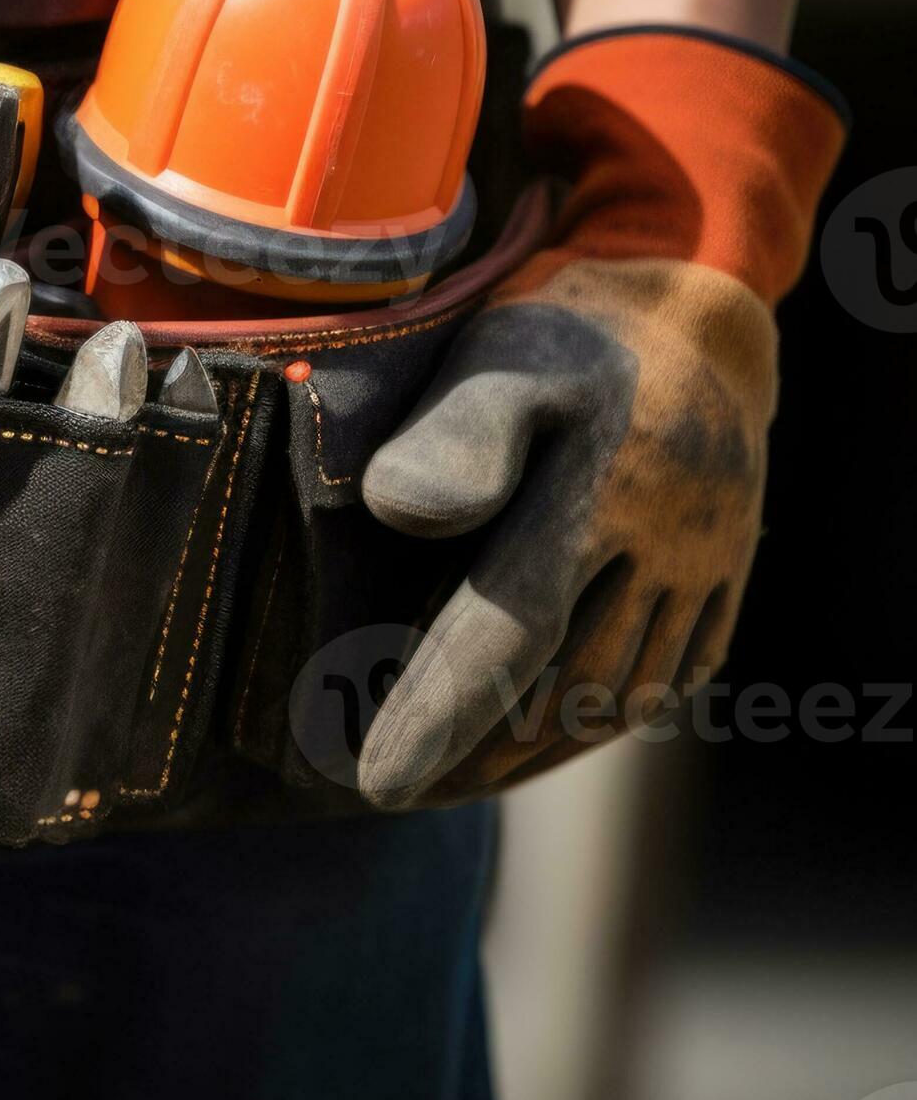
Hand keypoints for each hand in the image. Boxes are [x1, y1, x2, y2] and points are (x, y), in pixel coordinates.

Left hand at [356, 28, 844, 806]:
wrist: (689, 305)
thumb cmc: (561, 332)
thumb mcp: (500, 355)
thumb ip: (455, 435)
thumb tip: (396, 511)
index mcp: (602, 495)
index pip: (507, 637)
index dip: (438, 718)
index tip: (372, 782)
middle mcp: (666, 544)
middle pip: (560, 687)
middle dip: (473, 753)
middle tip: (389, 794)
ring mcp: (707, 564)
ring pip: (620, 693)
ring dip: (537, 752)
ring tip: (452, 784)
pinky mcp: (727, 573)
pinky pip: (674, 671)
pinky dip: (608, 720)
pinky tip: (551, 743)